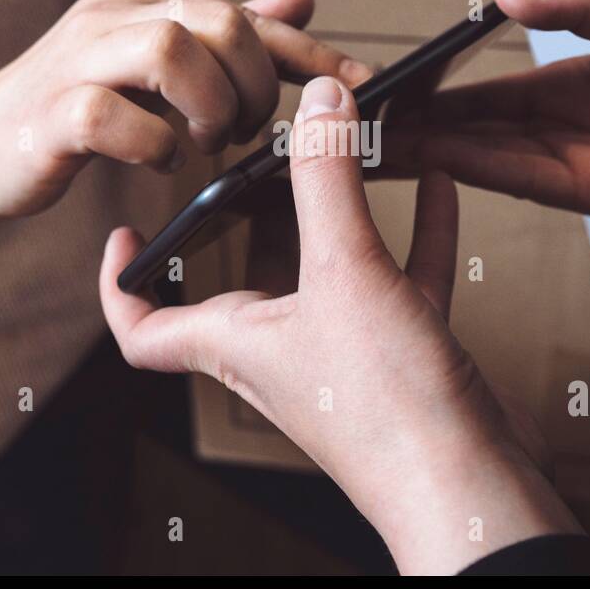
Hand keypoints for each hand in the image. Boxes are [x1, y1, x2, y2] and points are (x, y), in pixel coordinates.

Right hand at [0, 0, 370, 218]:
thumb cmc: (77, 107)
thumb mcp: (156, 66)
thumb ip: (226, 36)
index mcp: (146, 0)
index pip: (247, 15)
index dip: (310, 52)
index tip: (364, 86)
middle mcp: (113, 14)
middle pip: (219, 22)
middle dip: (256, 86)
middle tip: (248, 131)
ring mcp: (75, 59)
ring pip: (170, 51)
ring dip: (210, 108)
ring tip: (206, 143)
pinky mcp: (48, 112)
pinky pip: (114, 116)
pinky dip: (153, 145)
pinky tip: (159, 160)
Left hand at [100, 76, 579, 573]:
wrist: (467, 486)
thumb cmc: (387, 410)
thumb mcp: (345, 273)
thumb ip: (329, 179)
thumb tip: (320, 101)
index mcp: (236, 340)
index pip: (143, 326)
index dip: (122, 282)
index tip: (125, 231)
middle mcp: (281, 348)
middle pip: (247, 272)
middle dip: (254, 209)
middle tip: (263, 149)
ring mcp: (345, 353)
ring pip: (330, 268)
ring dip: (342, 210)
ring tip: (355, 147)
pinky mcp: (403, 354)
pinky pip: (402, 276)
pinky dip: (416, 229)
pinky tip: (437, 185)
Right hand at [386, 0, 589, 235]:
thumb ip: (577, 3)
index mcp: (566, 85)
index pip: (487, 94)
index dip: (441, 95)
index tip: (396, 92)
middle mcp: (559, 128)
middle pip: (475, 131)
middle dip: (422, 131)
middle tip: (368, 127)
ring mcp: (571, 163)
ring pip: (486, 157)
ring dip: (434, 154)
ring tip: (383, 143)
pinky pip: (522, 178)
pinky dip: (477, 169)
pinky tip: (436, 156)